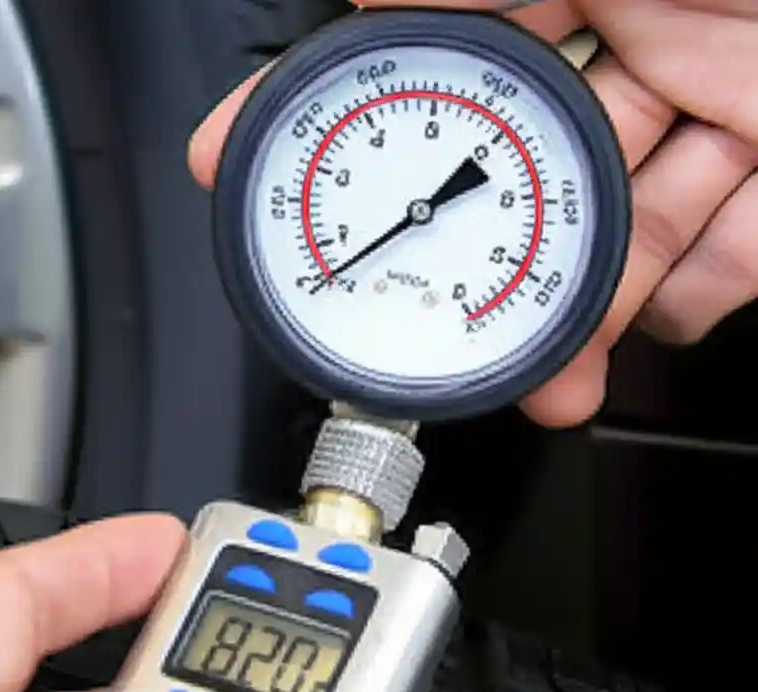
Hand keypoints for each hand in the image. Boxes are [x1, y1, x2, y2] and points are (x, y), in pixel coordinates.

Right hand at [189, 0, 757, 427]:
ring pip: (610, 229)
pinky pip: (712, 250)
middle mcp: (649, 43)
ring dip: (575, 310)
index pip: (439, 59)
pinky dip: (691, 285)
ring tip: (550, 369)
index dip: (340, 118)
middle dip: (467, 263)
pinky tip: (675, 302)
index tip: (257, 166)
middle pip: (518, 171)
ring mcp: (716, 109)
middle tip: (421, 319)